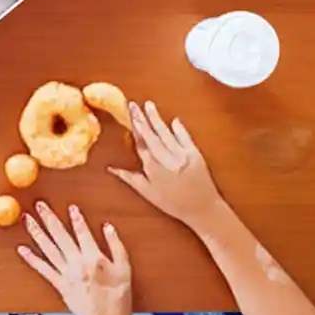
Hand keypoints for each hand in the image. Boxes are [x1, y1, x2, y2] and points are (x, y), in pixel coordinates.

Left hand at [18, 202, 131, 314]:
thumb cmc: (118, 297)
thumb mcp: (125, 269)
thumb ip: (116, 246)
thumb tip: (108, 227)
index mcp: (94, 257)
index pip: (82, 232)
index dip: (76, 218)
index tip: (70, 207)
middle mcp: (77, 263)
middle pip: (60, 235)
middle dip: (49, 218)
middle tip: (39, 204)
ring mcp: (66, 274)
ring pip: (48, 248)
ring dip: (36, 232)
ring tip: (27, 219)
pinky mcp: (59, 284)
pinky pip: (43, 269)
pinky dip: (31, 259)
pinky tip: (22, 249)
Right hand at [108, 100, 225, 230]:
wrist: (203, 210)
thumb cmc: (174, 204)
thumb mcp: (148, 193)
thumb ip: (129, 178)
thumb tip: (110, 168)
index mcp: (153, 168)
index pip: (141, 144)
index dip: (135, 128)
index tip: (129, 115)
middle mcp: (167, 159)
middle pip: (151, 135)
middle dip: (142, 119)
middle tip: (133, 104)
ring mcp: (182, 156)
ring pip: (166, 134)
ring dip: (157, 119)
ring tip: (149, 105)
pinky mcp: (196, 155)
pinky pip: (185, 138)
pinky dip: (180, 129)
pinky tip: (174, 120)